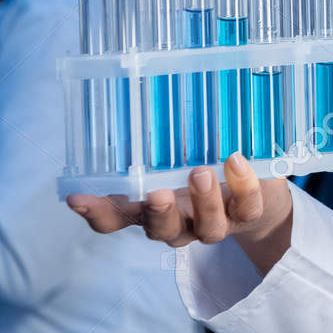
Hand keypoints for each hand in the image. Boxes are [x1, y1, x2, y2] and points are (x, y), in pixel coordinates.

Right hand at [67, 152, 294, 274]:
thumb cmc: (201, 170)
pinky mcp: (245, 216)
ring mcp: (213, 223)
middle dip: (159, 213)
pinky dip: (243, 187)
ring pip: (207, 227)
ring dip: (204, 202)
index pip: (114, 219)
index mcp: (150, 208)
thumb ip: (154, 146)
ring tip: (202, 172)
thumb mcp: (172, 159)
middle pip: (161, 230)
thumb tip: (136, 103)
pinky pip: (245, 210)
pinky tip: (237, 162)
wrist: (256, 198)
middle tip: (157, 194)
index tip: (77, 197)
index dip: (96, 212)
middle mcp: (178, 222)